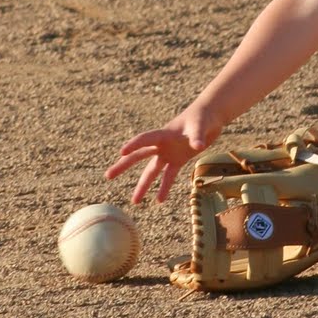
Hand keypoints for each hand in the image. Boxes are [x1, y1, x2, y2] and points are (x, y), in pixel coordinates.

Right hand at [105, 110, 220, 203]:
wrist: (210, 116)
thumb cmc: (203, 117)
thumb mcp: (200, 125)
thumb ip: (197, 136)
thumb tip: (198, 146)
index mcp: (164, 133)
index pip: (145, 139)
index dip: (134, 145)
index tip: (121, 152)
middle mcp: (162, 144)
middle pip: (139, 156)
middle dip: (123, 166)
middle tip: (108, 176)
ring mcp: (168, 153)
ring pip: (151, 170)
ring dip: (143, 185)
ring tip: (135, 202)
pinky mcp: (178, 159)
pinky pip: (168, 175)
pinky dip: (164, 187)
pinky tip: (159, 200)